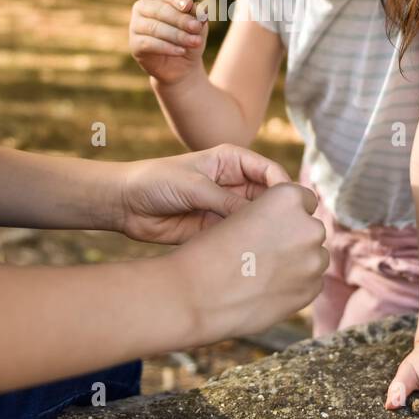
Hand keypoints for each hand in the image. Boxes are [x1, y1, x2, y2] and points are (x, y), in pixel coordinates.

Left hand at [118, 144, 291, 243]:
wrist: (125, 204)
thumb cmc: (156, 181)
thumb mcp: (195, 186)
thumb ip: (227, 201)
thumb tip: (260, 220)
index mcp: (233, 161)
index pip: (270, 172)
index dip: (284, 188)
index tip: (293, 208)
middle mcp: (234, 183)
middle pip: (269, 198)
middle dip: (280, 213)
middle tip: (292, 233)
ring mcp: (226, 207)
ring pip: (257, 220)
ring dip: (265, 232)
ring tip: (276, 248)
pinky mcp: (216, 229)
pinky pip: (240, 237)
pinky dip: (248, 246)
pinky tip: (256, 257)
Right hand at [129, 0, 206, 84]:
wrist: (182, 64)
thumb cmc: (188, 37)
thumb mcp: (198, 26)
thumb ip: (199, 16)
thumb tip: (203, 9)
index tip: (188, 5)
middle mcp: (142, 7)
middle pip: (160, 10)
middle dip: (180, 19)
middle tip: (196, 27)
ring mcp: (135, 25)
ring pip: (155, 27)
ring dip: (177, 35)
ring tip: (195, 42)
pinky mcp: (134, 44)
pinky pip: (149, 43)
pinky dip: (167, 47)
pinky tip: (181, 51)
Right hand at [172, 182, 326, 341]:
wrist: (195, 295)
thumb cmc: (209, 250)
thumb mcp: (241, 215)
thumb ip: (274, 215)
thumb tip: (297, 225)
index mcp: (289, 197)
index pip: (305, 199)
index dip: (286, 213)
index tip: (270, 226)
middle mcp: (308, 226)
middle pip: (312, 229)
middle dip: (295, 238)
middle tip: (263, 253)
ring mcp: (313, 261)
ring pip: (314, 257)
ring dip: (298, 262)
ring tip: (263, 273)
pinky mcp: (311, 290)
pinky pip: (312, 282)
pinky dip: (295, 285)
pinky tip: (266, 289)